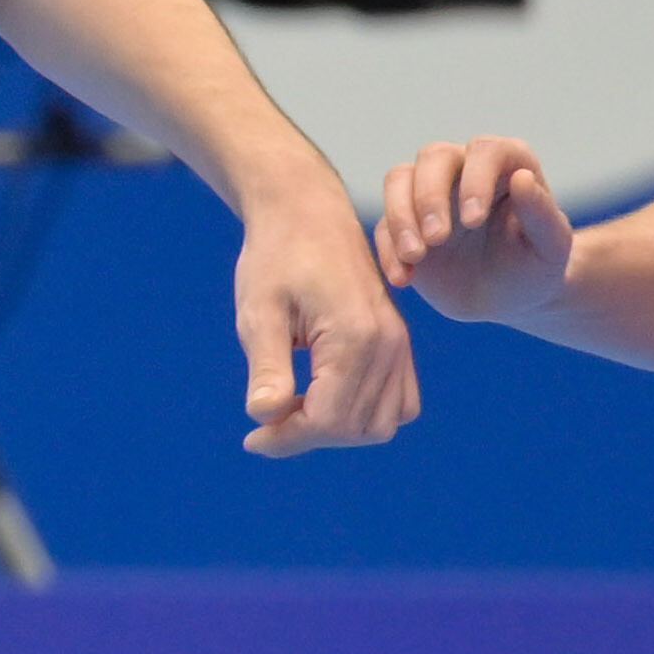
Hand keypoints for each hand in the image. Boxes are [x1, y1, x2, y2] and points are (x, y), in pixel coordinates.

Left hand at [232, 191, 418, 455]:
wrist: (307, 214)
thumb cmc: (276, 258)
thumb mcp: (259, 311)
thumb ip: (266, 365)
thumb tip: (263, 417)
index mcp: (355, 336)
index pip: (328, 421)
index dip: (287, 440)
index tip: (252, 438)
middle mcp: (390, 344)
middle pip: (355, 429)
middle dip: (307, 435)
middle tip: (267, 418)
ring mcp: (401, 344)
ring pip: (380, 424)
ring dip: (336, 429)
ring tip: (293, 408)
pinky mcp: (400, 343)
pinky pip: (398, 404)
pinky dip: (362, 414)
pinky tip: (321, 398)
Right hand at [377, 136, 572, 323]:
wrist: (508, 299)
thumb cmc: (535, 266)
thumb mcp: (550, 247)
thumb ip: (541, 213)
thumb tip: (523, 178)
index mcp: (504, 163)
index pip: (484, 151)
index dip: (475, 179)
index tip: (473, 220)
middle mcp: (463, 168)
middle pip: (433, 157)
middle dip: (430, 196)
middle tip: (437, 239)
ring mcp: (429, 193)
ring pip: (399, 179)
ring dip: (400, 216)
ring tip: (415, 258)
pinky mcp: (404, 223)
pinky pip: (383, 225)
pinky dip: (388, 250)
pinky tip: (404, 279)